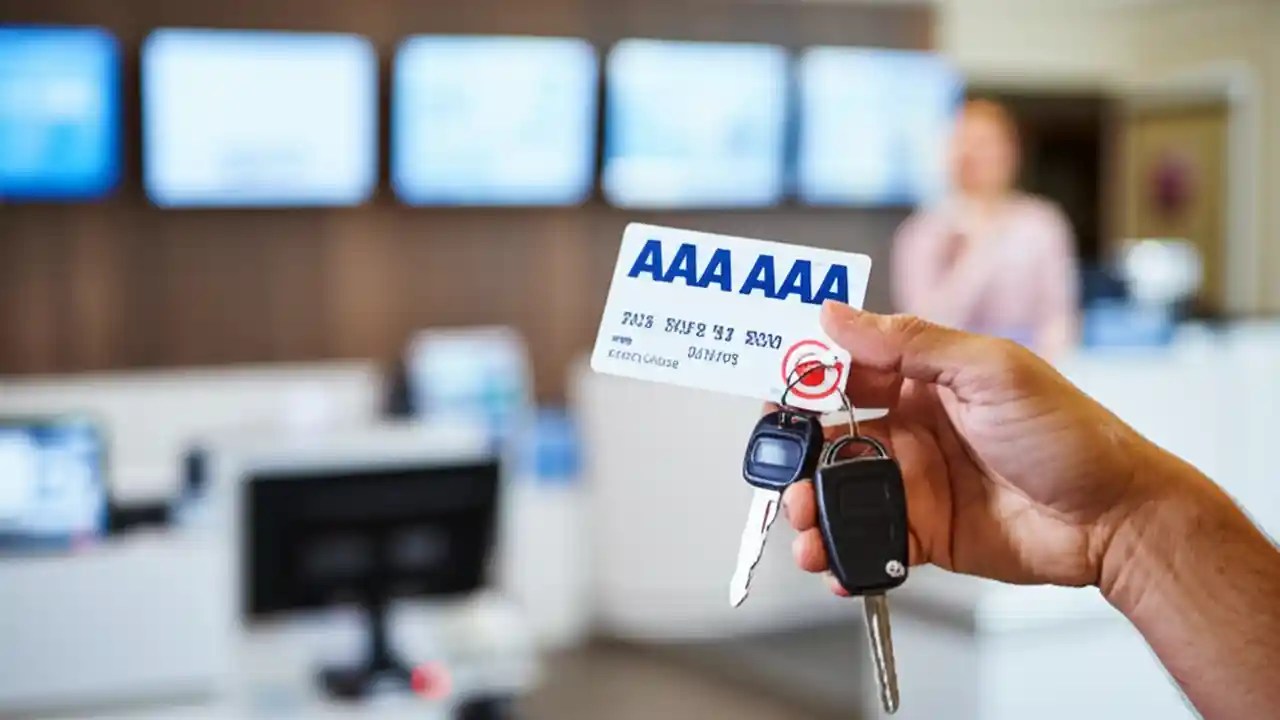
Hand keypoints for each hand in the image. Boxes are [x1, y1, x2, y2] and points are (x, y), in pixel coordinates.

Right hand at [785, 303, 1159, 593]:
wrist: (1117, 520)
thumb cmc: (1071, 435)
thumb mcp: (991, 370)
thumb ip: (909, 343)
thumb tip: (836, 315)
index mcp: (925, 380)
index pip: (847, 372)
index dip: (804, 381)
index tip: (773, 395)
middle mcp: (914, 429)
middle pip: (833, 439)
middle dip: (800, 458)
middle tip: (787, 477)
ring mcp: (918, 484)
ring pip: (844, 494)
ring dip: (815, 510)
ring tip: (806, 528)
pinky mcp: (928, 534)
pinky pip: (872, 543)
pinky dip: (846, 554)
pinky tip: (834, 561)